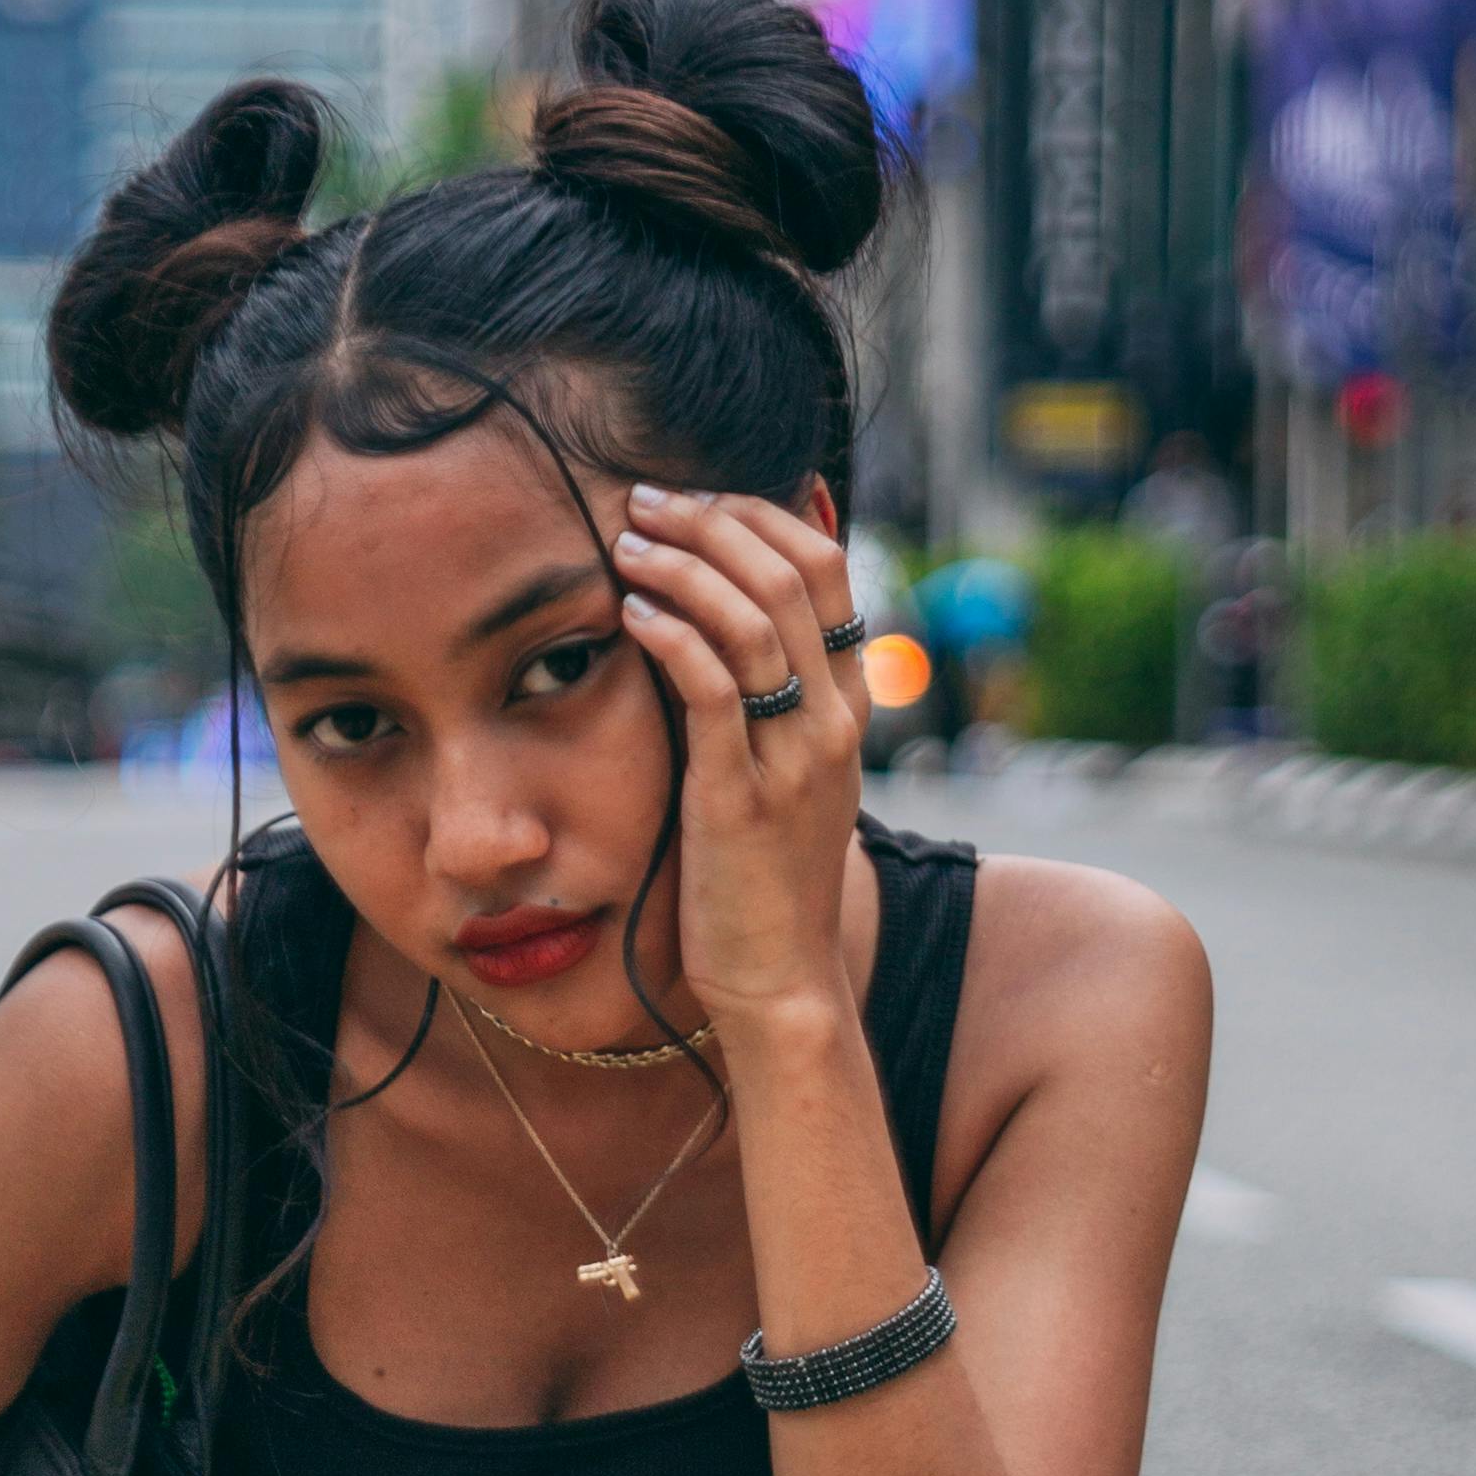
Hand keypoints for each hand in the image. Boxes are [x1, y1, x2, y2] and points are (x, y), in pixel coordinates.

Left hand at [609, 480, 869, 1026]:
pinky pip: (713, 692)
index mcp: (849, 705)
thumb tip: (722, 613)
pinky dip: (671, 637)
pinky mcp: (740, 798)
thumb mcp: (786, 770)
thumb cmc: (764, 873)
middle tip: (644, 501)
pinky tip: (629, 616)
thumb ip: (770, 695)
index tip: (695, 497)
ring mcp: (793, 760)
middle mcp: (834, 721)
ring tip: (625, 545)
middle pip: (790, 576)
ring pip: (753, 621)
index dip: (760, 512)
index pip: (827, 567)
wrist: (778, 978)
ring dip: (683, 566)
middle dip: (712, 520)